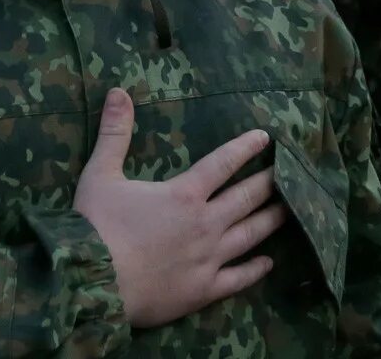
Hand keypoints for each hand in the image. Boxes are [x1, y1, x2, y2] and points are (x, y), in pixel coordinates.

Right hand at [74, 87, 285, 327]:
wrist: (91, 283)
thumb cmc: (96, 227)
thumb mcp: (100, 173)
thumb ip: (114, 132)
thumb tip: (117, 90)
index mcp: (184, 194)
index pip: (223, 163)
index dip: (245, 148)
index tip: (266, 138)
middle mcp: (205, 223)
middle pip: (247, 198)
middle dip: (268, 183)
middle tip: (289, 174)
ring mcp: (208, 259)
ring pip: (250, 235)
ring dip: (271, 220)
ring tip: (288, 209)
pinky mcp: (203, 290)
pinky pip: (238, 279)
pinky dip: (256, 269)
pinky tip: (268, 262)